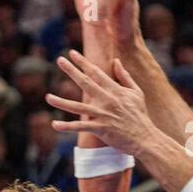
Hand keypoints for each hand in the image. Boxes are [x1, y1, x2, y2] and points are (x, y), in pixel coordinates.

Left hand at [45, 50, 160, 155]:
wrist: (145, 137)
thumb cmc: (139, 115)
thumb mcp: (136, 92)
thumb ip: (124, 76)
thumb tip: (115, 61)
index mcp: (115, 90)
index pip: (96, 72)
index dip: (83, 62)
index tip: (72, 53)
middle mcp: (107, 100)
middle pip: (85, 83)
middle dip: (72, 71)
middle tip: (59, 60)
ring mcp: (103, 114)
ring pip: (78, 107)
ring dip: (61, 102)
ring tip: (47, 97)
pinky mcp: (100, 128)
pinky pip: (80, 127)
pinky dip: (67, 126)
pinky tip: (54, 124)